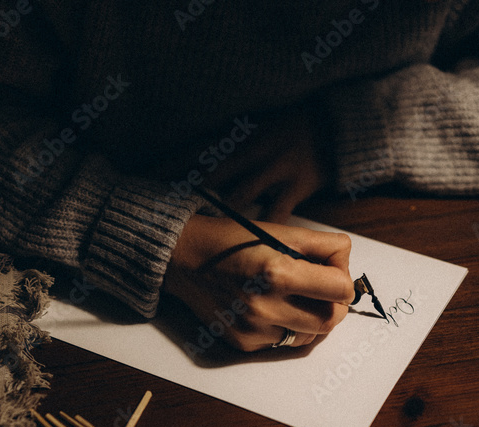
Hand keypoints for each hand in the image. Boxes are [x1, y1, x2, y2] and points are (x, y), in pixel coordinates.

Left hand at [151, 108, 327, 223]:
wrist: (336, 123)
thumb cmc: (291, 129)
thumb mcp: (254, 130)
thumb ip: (225, 148)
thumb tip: (189, 166)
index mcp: (238, 137)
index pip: (194, 152)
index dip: (168, 167)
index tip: (142, 182)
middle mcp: (252, 152)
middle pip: (209, 176)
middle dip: (185, 195)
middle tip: (160, 215)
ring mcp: (274, 169)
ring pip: (238, 198)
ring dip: (218, 218)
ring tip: (196, 240)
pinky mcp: (298, 185)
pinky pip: (276, 214)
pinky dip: (263, 234)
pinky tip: (249, 251)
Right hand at [163, 214, 353, 351]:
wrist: (185, 259)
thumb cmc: (233, 241)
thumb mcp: (280, 231)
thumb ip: (323, 246)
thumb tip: (347, 265)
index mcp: (278, 272)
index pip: (341, 290)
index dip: (343, 279)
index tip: (331, 272)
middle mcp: (265, 306)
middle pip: (330, 320)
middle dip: (334, 305)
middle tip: (322, 290)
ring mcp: (253, 329)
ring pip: (309, 336)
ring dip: (311, 319)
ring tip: (294, 298)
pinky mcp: (243, 342)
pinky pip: (282, 342)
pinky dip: (285, 327)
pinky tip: (269, 308)